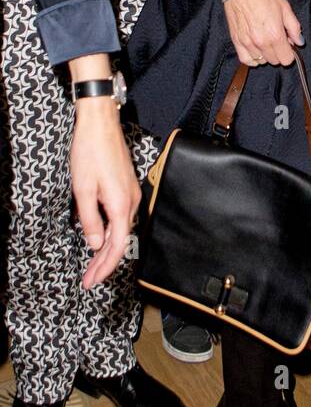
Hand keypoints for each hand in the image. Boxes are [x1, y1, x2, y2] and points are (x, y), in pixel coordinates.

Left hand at [71, 100, 140, 288]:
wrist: (101, 125)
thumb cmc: (90, 153)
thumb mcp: (82, 190)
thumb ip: (89, 220)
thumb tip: (96, 243)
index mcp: (121, 205)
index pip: (116, 246)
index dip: (104, 267)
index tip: (92, 281)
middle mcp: (132, 202)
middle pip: (121, 241)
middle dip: (104, 263)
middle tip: (89, 279)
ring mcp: (131, 194)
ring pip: (122, 230)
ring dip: (107, 250)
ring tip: (92, 265)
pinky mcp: (128, 188)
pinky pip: (122, 218)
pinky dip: (112, 234)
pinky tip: (101, 239)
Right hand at [224, 0, 302, 65]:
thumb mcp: (285, 8)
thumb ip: (294, 28)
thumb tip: (299, 42)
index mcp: (275, 35)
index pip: (286, 60)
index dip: (289, 53)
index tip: (288, 45)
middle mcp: (261, 42)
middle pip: (274, 61)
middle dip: (278, 52)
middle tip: (277, 39)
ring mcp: (247, 43)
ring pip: (261, 61)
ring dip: (265, 54)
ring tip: (265, 41)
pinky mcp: (236, 40)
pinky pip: (245, 60)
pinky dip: (252, 58)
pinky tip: (256, 49)